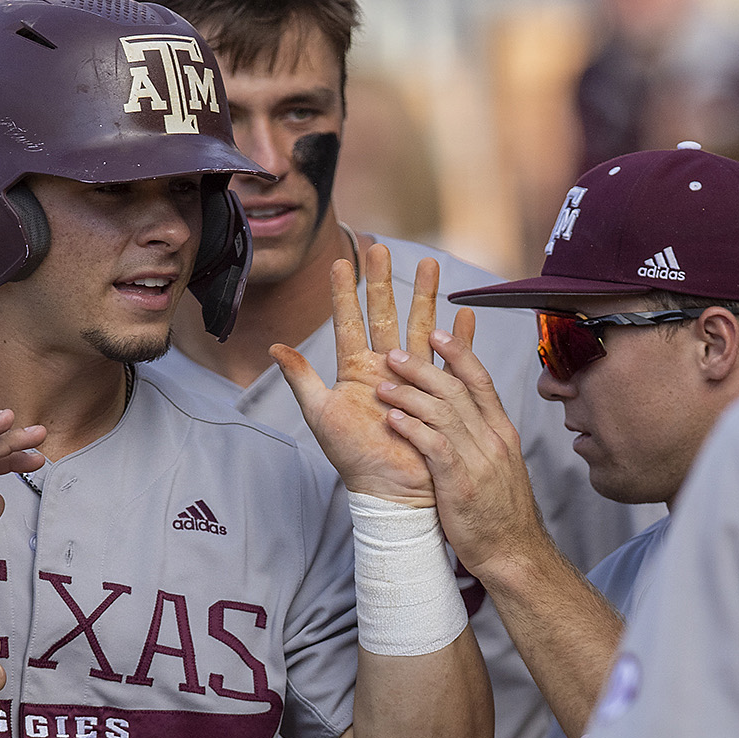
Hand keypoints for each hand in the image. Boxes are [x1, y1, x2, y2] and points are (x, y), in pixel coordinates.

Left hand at [273, 243, 438, 505]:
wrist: (388, 490)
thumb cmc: (353, 457)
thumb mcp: (321, 414)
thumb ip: (301, 378)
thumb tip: (275, 347)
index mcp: (356, 369)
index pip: (349, 321)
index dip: (344, 292)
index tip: (341, 261)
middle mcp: (385, 368)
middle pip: (385, 313)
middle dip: (383, 280)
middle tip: (381, 247)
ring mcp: (412, 378)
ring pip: (419, 326)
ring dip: (424, 296)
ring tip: (429, 264)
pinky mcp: (436, 394)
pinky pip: (451, 360)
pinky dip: (459, 338)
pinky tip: (463, 314)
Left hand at [375, 318, 547, 577]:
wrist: (514, 553)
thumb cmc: (500, 512)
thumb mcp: (498, 465)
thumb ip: (481, 437)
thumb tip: (461, 414)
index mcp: (501, 432)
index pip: (481, 381)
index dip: (458, 354)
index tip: (437, 333)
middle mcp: (492, 439)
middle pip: (457, 390)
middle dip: (423, 368)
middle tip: (394, 353)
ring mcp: (479, 460)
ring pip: (443, 413)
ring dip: (409, 395)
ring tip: (382, 385)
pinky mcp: (460, 483)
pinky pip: (434, 445)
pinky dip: (411, 428)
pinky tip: (392, 418)